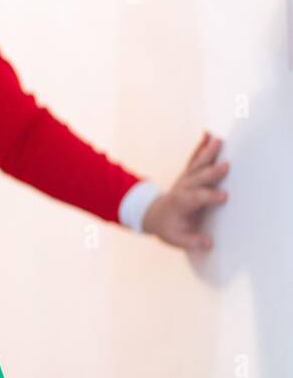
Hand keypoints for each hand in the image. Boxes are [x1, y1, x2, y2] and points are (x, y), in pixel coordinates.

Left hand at [142, 131, 228, 251]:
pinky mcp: (188, 174)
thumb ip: (191, 241)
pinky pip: (194, 159)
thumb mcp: (175, 238)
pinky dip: (200, 146)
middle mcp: (183, 188)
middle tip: (226, 165)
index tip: (224, 196)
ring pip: (197, 165)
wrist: (151, 213)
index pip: (196, 199)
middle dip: (211, 173)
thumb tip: (208, 243)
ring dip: (207, 153)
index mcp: (181, 203)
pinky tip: (207, 134)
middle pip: (198, 179)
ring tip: (218, 140)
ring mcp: (185, 179)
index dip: (209, 197)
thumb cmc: (166, 227)